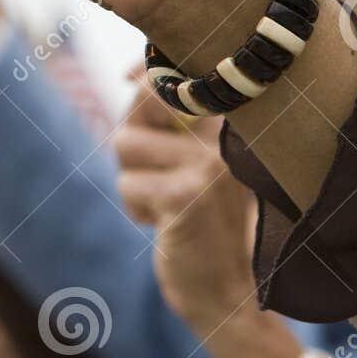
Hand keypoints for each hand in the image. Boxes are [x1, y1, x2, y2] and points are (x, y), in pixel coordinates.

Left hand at [114, 86, 257, 332]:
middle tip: (155, 173)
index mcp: (232, 118)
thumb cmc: (200, 216)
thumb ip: (166, 113)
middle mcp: (228, 133)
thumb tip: (128, 73)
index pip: (177, 68)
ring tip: (163, 201)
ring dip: (131, 179)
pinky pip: (128, 184)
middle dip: (132, 137)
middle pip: (141, 99)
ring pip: (124, 143)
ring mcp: (209, 163)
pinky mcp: (188, 196)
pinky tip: (165, 223)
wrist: (226, 289)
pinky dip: (136, 207)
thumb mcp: (189, 157)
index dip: (143, 72)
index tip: (127, 78)